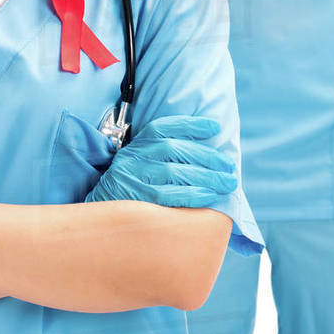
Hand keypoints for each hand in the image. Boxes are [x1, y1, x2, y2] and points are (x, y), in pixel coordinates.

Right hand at [85, 115, 238, 207]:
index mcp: (138, 142)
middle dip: (207, 157)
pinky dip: (191, 194)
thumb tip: (209, 154)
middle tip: (230, 167)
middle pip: (174, 149)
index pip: (164, 127)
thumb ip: (166, 153)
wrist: (102, 208)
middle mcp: (133, 155)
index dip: (191, 125)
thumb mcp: (143, 161)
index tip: (215, 127)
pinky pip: (167, 195)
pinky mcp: (134, 199)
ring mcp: (132, 176)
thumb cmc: (135, 184)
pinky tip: (209, 196)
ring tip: (227, 184)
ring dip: (205, 177)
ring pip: (173, 172)